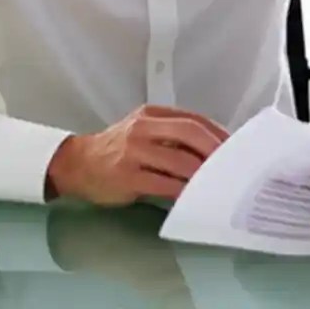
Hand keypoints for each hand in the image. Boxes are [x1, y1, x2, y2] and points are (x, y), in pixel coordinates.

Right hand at [45, 105, 228, 205]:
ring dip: (201, 174)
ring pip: (180, 161)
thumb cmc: (116, 150)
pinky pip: (164, 185)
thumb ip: (171, 134)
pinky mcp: (127, 177)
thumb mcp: (142, 131)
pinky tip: (192, 196)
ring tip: (214, 184)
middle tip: (229, 166)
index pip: (193, 118)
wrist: (76, 164)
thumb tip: (211, 149)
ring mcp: (134, 152)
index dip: (217, 133)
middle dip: (214, 150)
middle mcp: (142, 128)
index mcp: (150, 114)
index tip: (233, 147)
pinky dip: (182, 191)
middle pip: (189, 132)